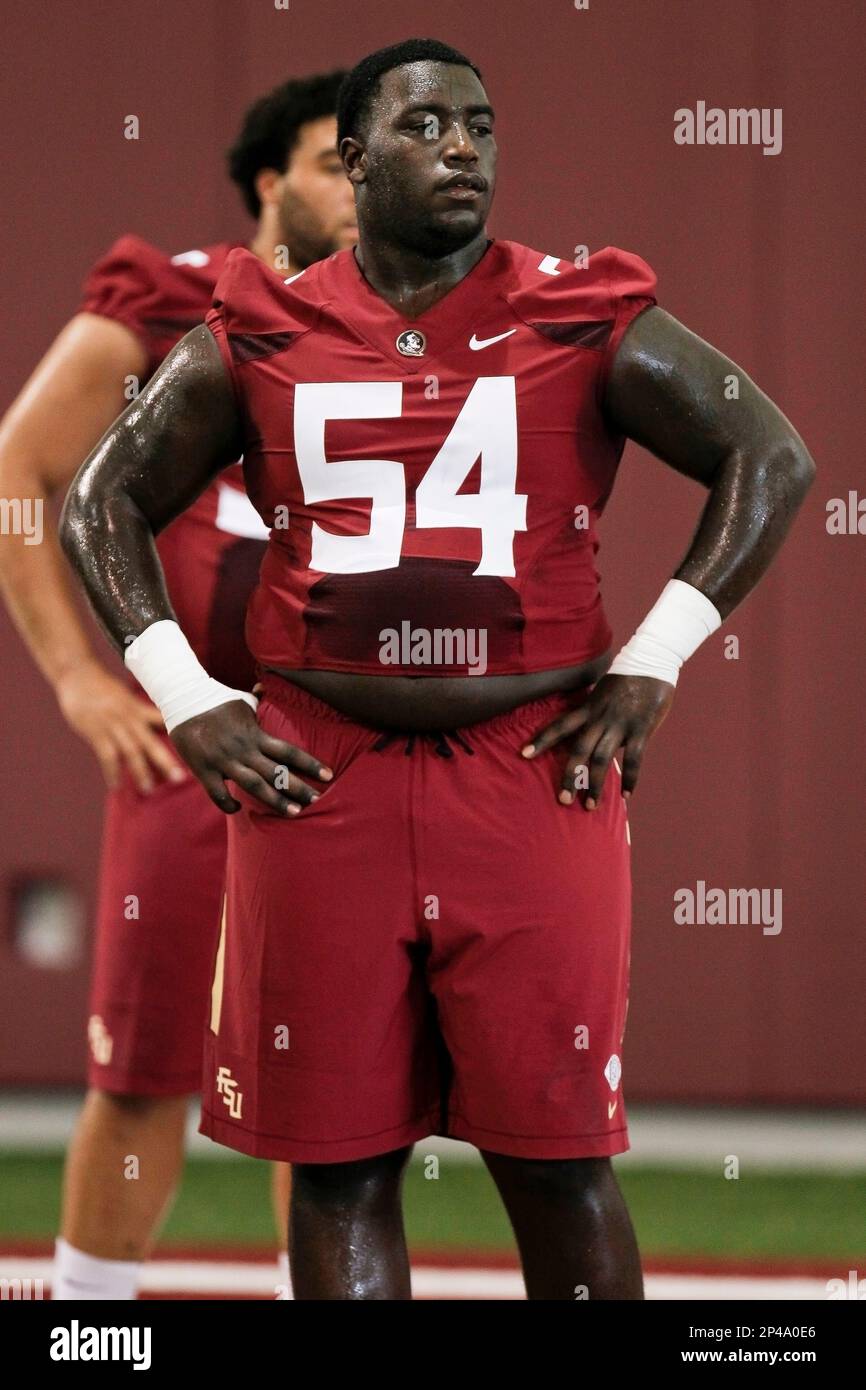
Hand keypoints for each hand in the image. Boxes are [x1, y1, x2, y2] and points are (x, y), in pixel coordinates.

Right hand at [55, 658, 186, 792]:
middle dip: (165, 761)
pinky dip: (112, 772)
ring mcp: (113, 725)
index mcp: (140, 709)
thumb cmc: (102, 687)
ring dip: (140, 771)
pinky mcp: (96, 731)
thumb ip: (142, 713)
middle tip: (179, 779)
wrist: (78, 674)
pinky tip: (116, 786)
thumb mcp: (127, 698)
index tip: (195, 752)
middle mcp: (130, 718)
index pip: (163, 724)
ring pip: (131, 751)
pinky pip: (107, 756)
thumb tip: (160, 726)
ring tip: (149, 789)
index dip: (178, 736)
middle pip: (151, 742)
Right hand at [169, 699, 332, 815]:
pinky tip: (239, 810)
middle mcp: (244, 749)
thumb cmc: (216, 700)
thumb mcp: (242, 700)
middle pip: (277, 772)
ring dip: (274, 801)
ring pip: (254, 786)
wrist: (183, 699)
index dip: (310, 763)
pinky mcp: (204, 769)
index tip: (329, 774)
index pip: (289, 751)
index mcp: (256, 734)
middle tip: (318, 802)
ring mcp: (224, 760)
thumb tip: (266, 688)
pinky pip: (218, 794)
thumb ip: (258, 701)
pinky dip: (229, 804)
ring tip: (293, 813)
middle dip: (299, 788)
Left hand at [521, 673, 673, 807]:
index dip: (541, 740)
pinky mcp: (641, 730)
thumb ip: (592, 711)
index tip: (523, 754)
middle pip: (579, 750)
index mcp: (588, 708)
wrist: (652, 662)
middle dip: (570, 776)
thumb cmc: (626, 678)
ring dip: (595, 784)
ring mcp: (620, 725)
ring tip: (590, 805)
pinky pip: (633, 759)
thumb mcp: (601, 692)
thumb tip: (584, 729)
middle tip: (562, 799)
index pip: (559, 725)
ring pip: (602, 759)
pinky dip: (630, 778)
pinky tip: (626, 795)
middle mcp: (599, 718)